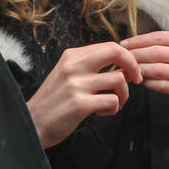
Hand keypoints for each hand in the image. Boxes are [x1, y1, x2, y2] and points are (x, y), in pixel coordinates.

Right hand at [26, 41, 142, 149]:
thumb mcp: (67, 75)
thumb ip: (90, 67)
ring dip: (123, 95)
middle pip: (117, 53)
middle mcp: (74, 66)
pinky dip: (113, 109)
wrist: (32, 123)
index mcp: (72, 56)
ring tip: (111, 103)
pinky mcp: (79, 104)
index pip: (109, 46)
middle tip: (137, 80)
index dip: (127, 57)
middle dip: (134, 66)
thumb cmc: (53, 102)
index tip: (132, 71)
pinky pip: (113, 101)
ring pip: (119, 80)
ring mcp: (76, 85)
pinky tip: (99, 112)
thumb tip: (123, 65)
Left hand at [122, 30, 168, 168]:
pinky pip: (168, 87)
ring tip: (129, 72)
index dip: (140, 41)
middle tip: (121, 60)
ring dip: (141, 72)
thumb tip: (147, 43)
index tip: (124, 44)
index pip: (163, 37)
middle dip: (135, 56)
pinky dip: (153, 84)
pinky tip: (144, 83)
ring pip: (161, 70)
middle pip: (159, 53)